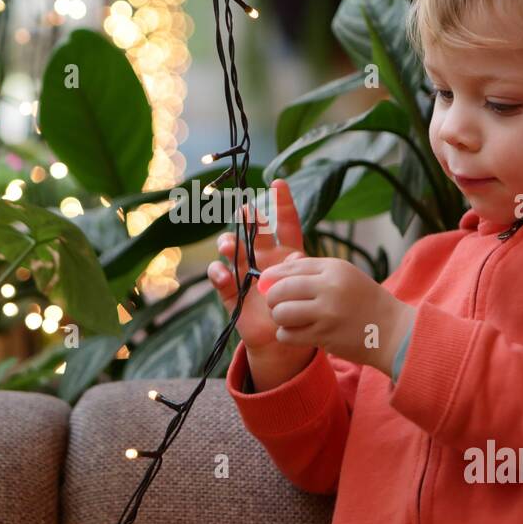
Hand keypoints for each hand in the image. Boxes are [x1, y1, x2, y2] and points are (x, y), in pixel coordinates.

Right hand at [206, 178, 309, 361]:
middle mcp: (263, 259)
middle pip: (254, 233)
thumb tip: (293, 258)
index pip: (285, 224)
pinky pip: (220, 279)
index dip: (282, 203)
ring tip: (228, 246)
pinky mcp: (230, 292)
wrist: (281, 340)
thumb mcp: (302, 287)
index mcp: (285, 253)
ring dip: (228, 244)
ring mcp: (244, 274)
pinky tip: (223, 275)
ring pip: (232, 251)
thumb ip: (297, 270)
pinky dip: (219, 275)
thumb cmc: (296, 309)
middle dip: (248, 218)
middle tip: (245, 210)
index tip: (279, 183)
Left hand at [259, 255, 416, 374]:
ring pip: (281, 313)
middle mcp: (330, 287)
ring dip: (279, 318)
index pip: (292, 266)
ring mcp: (327, 312)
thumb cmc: (366, 302)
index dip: (274, 275)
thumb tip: (277, 269)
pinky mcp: (324, 335)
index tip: (267, 282)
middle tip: (277, 305)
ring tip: (288, 320)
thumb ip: (313, 270)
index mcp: (335, 268)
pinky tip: (296, 333)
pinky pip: (288, 335)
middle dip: (272, 298)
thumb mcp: (345, 276)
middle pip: (281, 289)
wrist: (392, 331)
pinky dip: (286, 335)